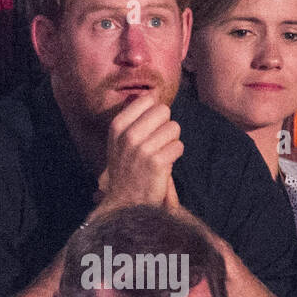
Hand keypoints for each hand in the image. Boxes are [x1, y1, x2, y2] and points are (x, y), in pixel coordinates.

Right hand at [100, 94, 182, 208]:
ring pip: (174, 128)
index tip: (147, 130)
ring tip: (159, 155)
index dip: (154, 114)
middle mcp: (128, 136)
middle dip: (165, 126)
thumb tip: (152, 94)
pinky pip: (179, 146)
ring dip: (171, 142)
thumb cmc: (128, 168)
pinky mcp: (157, 163)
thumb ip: (134, 117)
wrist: (126, 202)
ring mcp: (142, 149)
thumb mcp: (120, 141)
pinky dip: (175, 156)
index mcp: (118, 126)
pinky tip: (164, 165)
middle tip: (156, 144)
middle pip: (164, 111)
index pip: (148, 100)